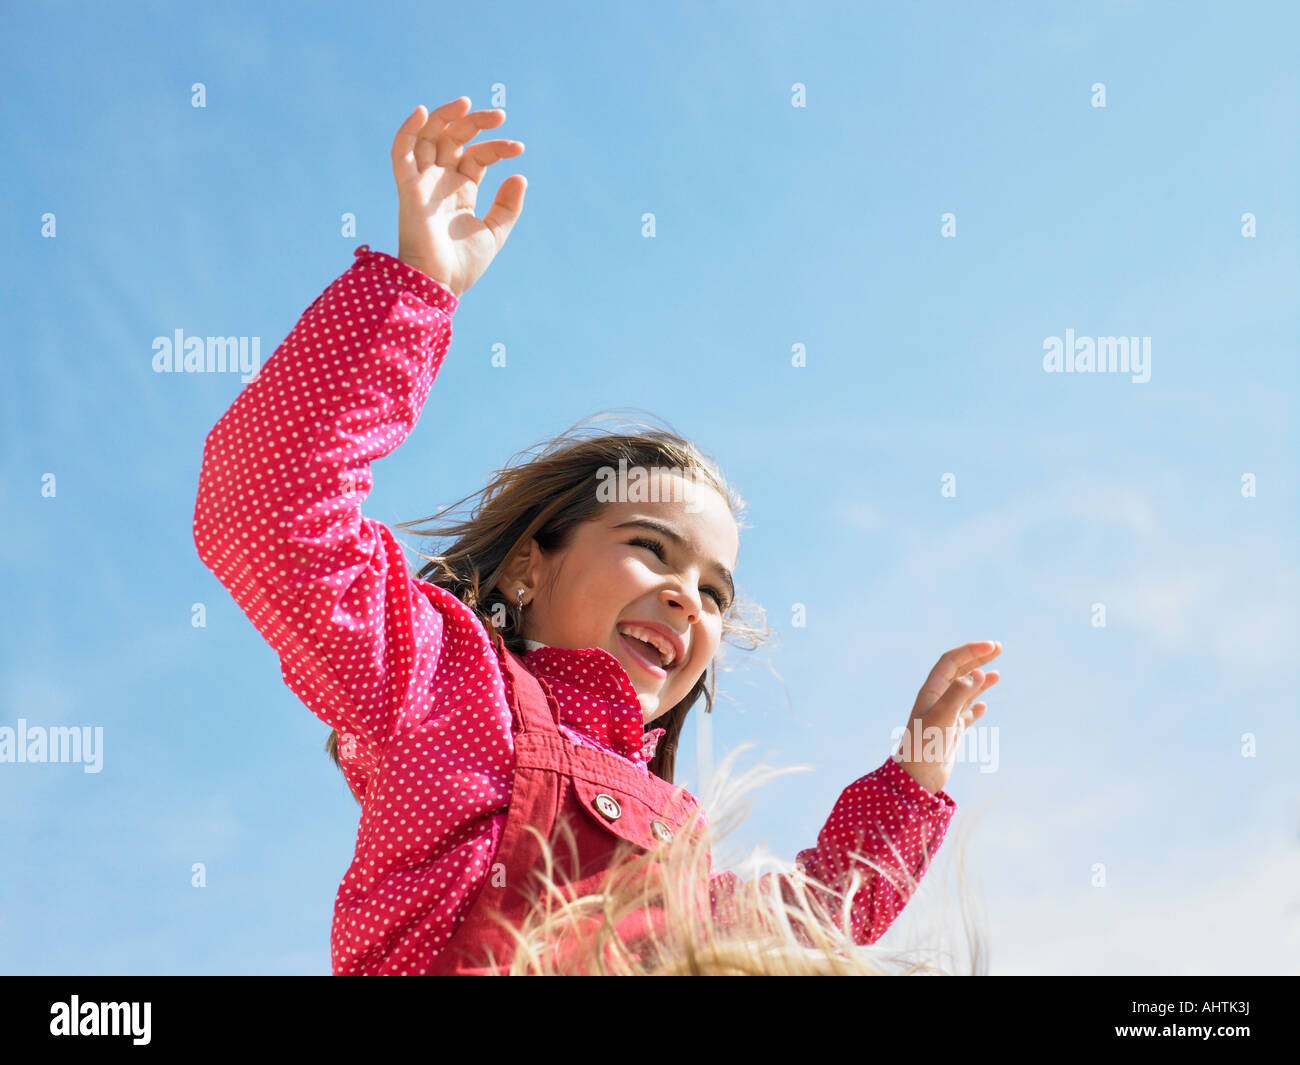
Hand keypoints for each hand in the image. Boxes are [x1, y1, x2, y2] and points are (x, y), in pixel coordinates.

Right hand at [391, 97, 526, 297]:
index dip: (496, 147)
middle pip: (454, 139)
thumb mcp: (494, 233)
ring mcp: (423, 183)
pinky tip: (423, 112)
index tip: (518, 148)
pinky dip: (407, 131)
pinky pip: (401, 153)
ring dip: (444, 116)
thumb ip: (508, 206)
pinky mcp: (408, 189)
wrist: (440, 284)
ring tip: (466, 103)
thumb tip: (520, 176)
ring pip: (428, 138)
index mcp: (461, 190)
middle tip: (500, 116)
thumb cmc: (463, 265)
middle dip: (475, 124)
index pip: (477, 156)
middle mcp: (441, 182)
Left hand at [894, 640, 1001, 794]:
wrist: (917, 778)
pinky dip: (975, 706)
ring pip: (964, 692)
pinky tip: (984, 706)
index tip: (992, 646)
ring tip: (997, 673)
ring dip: (980, 680)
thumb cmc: (926, 747)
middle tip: (999, 648)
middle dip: (977, 658)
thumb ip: (959, 694)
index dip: (971, 651)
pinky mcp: (950, 732)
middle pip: (959, 672)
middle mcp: (937, 700)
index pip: (951, 661)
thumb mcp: (943, 717)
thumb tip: (979, 673)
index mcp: (931, 692)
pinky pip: (965, 714)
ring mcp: (944, 716)